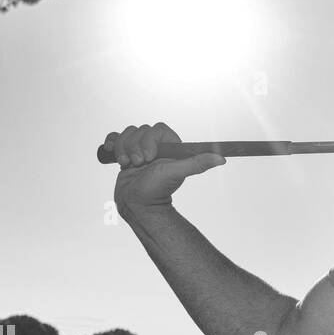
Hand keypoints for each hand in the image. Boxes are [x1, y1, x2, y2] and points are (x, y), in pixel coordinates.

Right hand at [106, 122, 224, 212]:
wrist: (136, 204)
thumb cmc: (157, 190)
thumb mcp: (177, 174)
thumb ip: (197, 163)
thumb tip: (222, 159)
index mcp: (169, 147)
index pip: (158, 129)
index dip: (150, 140)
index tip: (148, 158)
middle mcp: (155, 146)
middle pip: (140, 130)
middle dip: (135, 147)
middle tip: (139, 164)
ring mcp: (138, 150)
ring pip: (127, 134)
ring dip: (123, 149)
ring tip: (128, 165)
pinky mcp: (124, 154)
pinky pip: (116, 138)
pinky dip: (112, 143)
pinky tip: (111, 153)